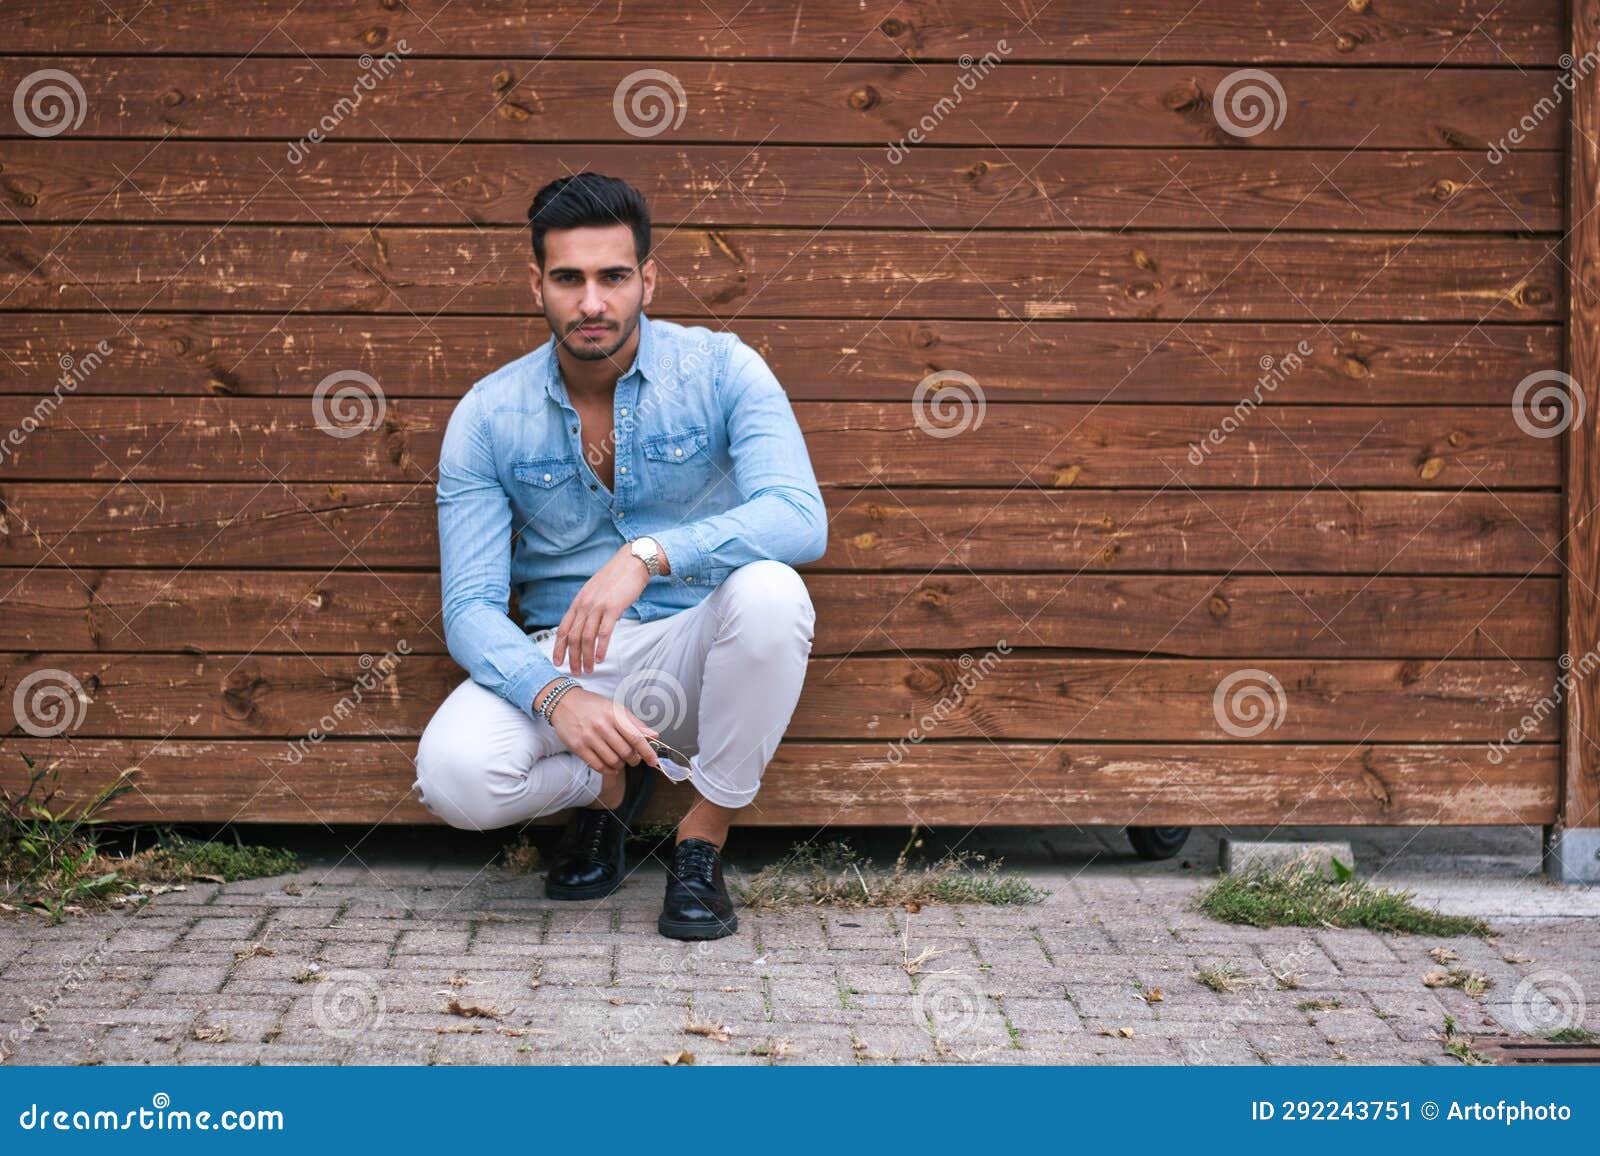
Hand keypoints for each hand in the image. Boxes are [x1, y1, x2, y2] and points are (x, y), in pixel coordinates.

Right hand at [545, 685, 659, 775]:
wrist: (564, 702)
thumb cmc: (592, 705)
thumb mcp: (615, 708)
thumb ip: (635, 723)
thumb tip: (654, 735)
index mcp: (614, 714)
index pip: (636, 737)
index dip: (647, 752)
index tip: (654, 761)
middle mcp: (602, 726)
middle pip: (626, 752)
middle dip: (634, 759)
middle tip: (633, 758)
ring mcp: (589, 737)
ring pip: (613, 761)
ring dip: (621, 765)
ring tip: (620, 760)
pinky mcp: (578, 747)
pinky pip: (598, 766)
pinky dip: (608, 770)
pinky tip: (610, 767)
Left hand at [552, 544, 650, 674]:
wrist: (632, 563)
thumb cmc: (616, 578)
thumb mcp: (594, 591)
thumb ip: (587, 607)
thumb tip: (583, 624)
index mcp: (578, 602)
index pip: (563, 629)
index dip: (558, 648)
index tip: (557, 662)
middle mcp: (584, 605)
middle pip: (573, 637)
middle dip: (572, 657)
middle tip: (575, 672)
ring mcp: (597, 606)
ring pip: (586, 638)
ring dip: (586, 657)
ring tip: (588, 669)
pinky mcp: (612, 608)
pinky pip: (604, 633)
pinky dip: (600, 648)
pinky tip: (600, 659)